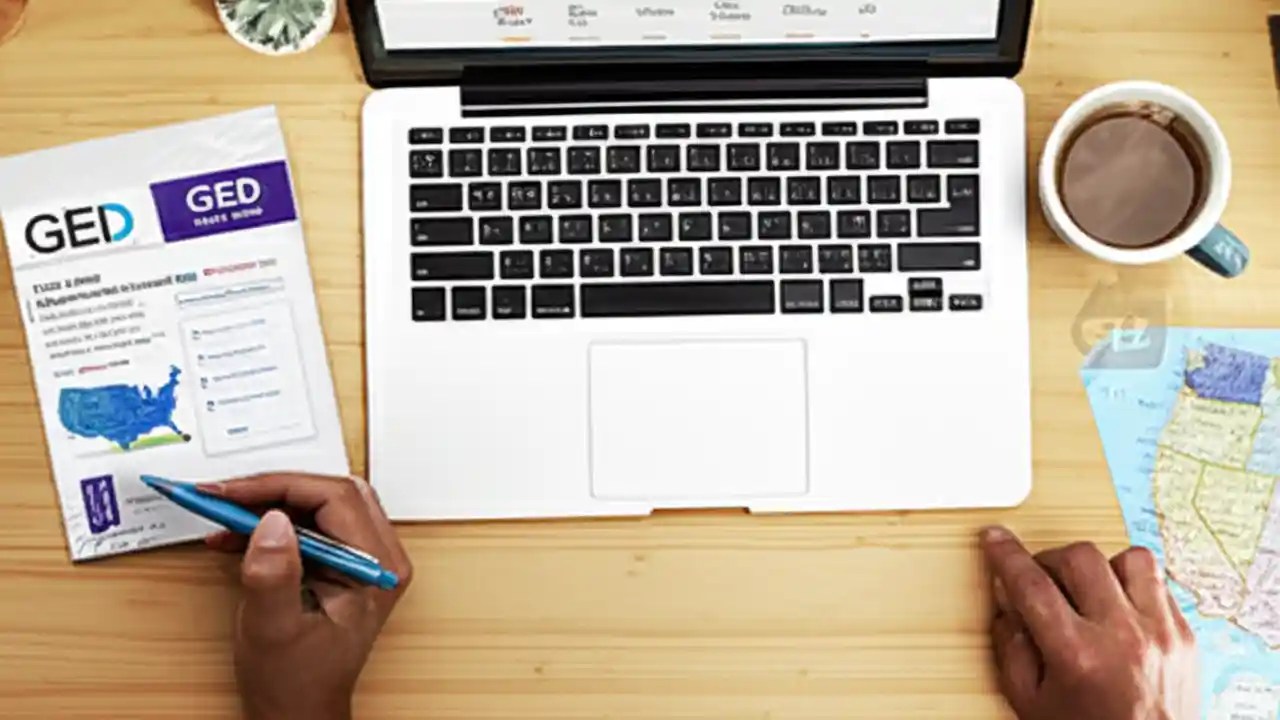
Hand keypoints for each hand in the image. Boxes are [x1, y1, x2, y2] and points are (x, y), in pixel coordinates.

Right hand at [201, 474, 413, 719]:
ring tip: (222, 515)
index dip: (278, 487)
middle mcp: (378, 557)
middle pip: (327, 493)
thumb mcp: (274, 631)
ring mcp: (362, 558)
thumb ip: (272, 576)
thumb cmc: (295, 682)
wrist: (298, 712)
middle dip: (271, 489)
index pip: (334, 499)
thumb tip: (271, 522)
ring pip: (317, 503)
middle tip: (222, 496)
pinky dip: (270, 524)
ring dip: (268, 504)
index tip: (229, 492)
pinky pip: (309, 523)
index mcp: (375, 568)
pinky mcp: (341, 562)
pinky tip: (233, 536)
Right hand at [979, 526, 1197, 719]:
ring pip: (1130, 559)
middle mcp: (1123, 638)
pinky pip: (1159, 584)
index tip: (996, 539)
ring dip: (1101, 567)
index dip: (1007, 556)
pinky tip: (1119, 608)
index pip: (1032, 586)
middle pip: (1081, 558)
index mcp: (1078, 656)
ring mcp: (1161, 634)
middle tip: (1043, 579)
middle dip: (1052, 560)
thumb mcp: (1030, 703)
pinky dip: (1133, 587)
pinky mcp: (1185, 637)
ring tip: (1089, 591)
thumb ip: (1010, 649)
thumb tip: (1007, 604)